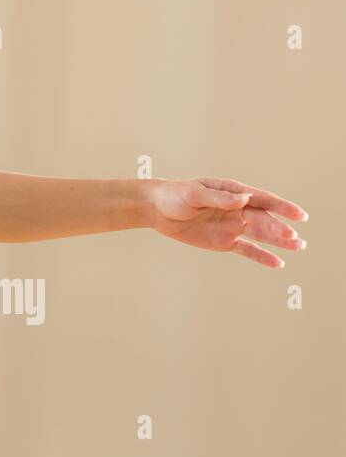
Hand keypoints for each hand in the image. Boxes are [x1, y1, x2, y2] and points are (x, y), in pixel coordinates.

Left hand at [149, 177, 307, 267]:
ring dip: (280, 241)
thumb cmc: (176, 196)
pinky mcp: (225, 242)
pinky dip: (262, 256)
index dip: (282, 207)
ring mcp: (233, 226)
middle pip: (265, 220)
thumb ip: (220, 198)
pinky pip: (248, 250)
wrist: (157, 210)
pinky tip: (278, 262)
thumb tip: (245, 198)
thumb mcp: (195, 193)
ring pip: (261, 234)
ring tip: (298, 246)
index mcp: (233, 193)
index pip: (263, 200)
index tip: (300, 215)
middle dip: (281, 228)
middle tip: (294, 238)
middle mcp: (238, 210)